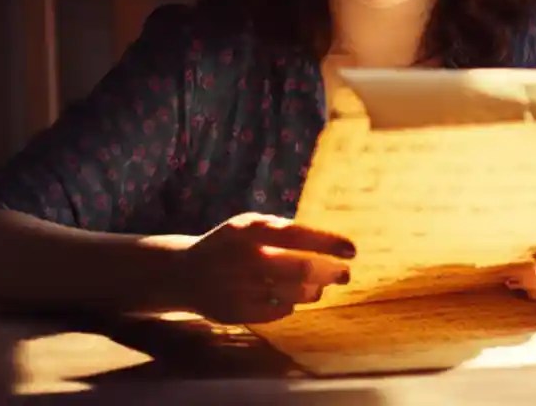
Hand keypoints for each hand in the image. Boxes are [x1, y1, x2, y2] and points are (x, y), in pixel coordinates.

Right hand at [168, 212, 354, 323]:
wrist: (183, 272)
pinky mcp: (235, 312)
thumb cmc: (229, 243)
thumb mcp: (248, 225)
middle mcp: (243, 258)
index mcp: (248, 230)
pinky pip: (276, 312)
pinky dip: (290, 305)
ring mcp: (238, 288)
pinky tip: (292, 298)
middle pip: (299, 269)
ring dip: (313, 291)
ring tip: (319, 287)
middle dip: (328, 272)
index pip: (297, 235)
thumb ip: (281, 229)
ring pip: (292, 294)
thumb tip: (326, 241)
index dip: (328, 243)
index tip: (352, 250)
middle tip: (344, 274)